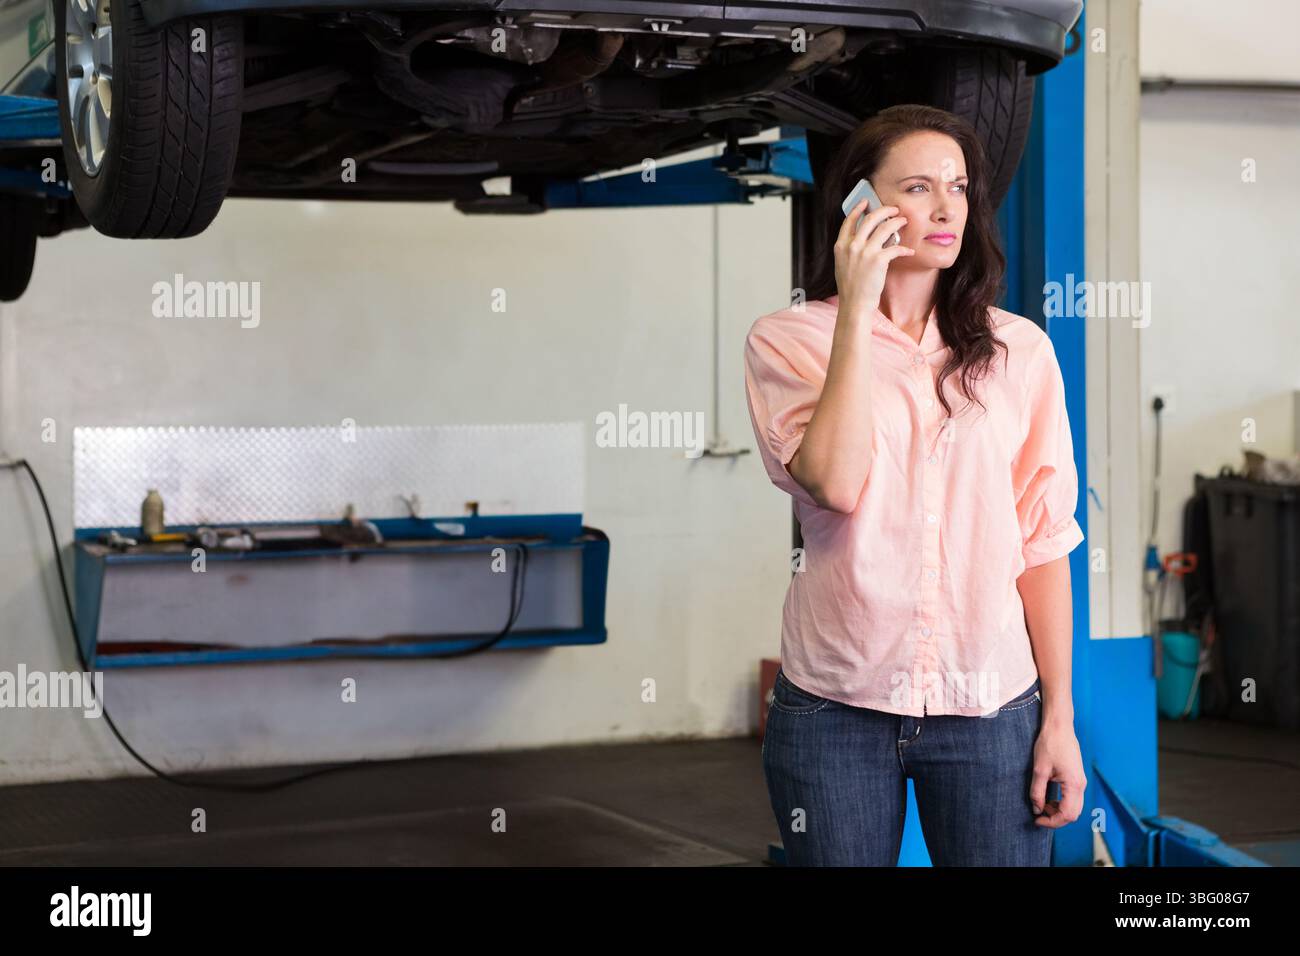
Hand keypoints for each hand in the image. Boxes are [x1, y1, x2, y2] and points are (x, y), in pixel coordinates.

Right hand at [833, 199, 914, 319]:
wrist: (854, 304)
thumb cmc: (851, 287)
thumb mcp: (844, 264)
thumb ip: (851, 249)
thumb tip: (868, 236)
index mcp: (840, 246)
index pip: (849, 220)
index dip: (858, 209)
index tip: (866, 202)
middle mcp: (852, 246)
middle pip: (870, 219)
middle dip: (885, 210)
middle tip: (894, 209)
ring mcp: (865, 252)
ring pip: (885, 228)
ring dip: (897, 223)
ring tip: (904, 222)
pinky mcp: (878, 260)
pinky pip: (895, 248)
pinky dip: (904, 248)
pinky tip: (909, 250)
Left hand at [1030, 720, 1086, 827]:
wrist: (1060, 727)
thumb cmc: (1050, 744)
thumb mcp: (1039, 769)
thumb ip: (1037, 792)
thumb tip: (1037, 810)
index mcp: (1074, 785)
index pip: (1067, 814)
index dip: (1052, 822)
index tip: (1037, 820)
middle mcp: (1081, 785)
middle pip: (1074, 814)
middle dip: (1056, 819)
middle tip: (1039, 816)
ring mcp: (1081, 781)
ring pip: (1074, 807)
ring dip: (1059, 811)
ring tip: (1042, 806)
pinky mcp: (1077, 778)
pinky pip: (1073, 798)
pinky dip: (1062, 803)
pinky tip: (1049, 798)